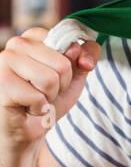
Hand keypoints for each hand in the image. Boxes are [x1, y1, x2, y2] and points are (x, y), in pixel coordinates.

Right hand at [0, 28, 99, 152]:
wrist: (26, 128)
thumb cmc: (47, 99)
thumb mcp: (75, 77)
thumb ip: (85, 57)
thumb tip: (78, 50)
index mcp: (36, 37)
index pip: (74, 45)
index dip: (74, 69)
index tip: (59, 78)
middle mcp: (17, 43)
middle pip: (62, 65)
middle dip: (61, 86)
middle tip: (44, 92)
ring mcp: (5, 60)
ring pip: (50, 79)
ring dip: (49, 97)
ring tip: (35, 98)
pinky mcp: (1, 81)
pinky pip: (37, 97)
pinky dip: (38, 109)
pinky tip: (25, 107)